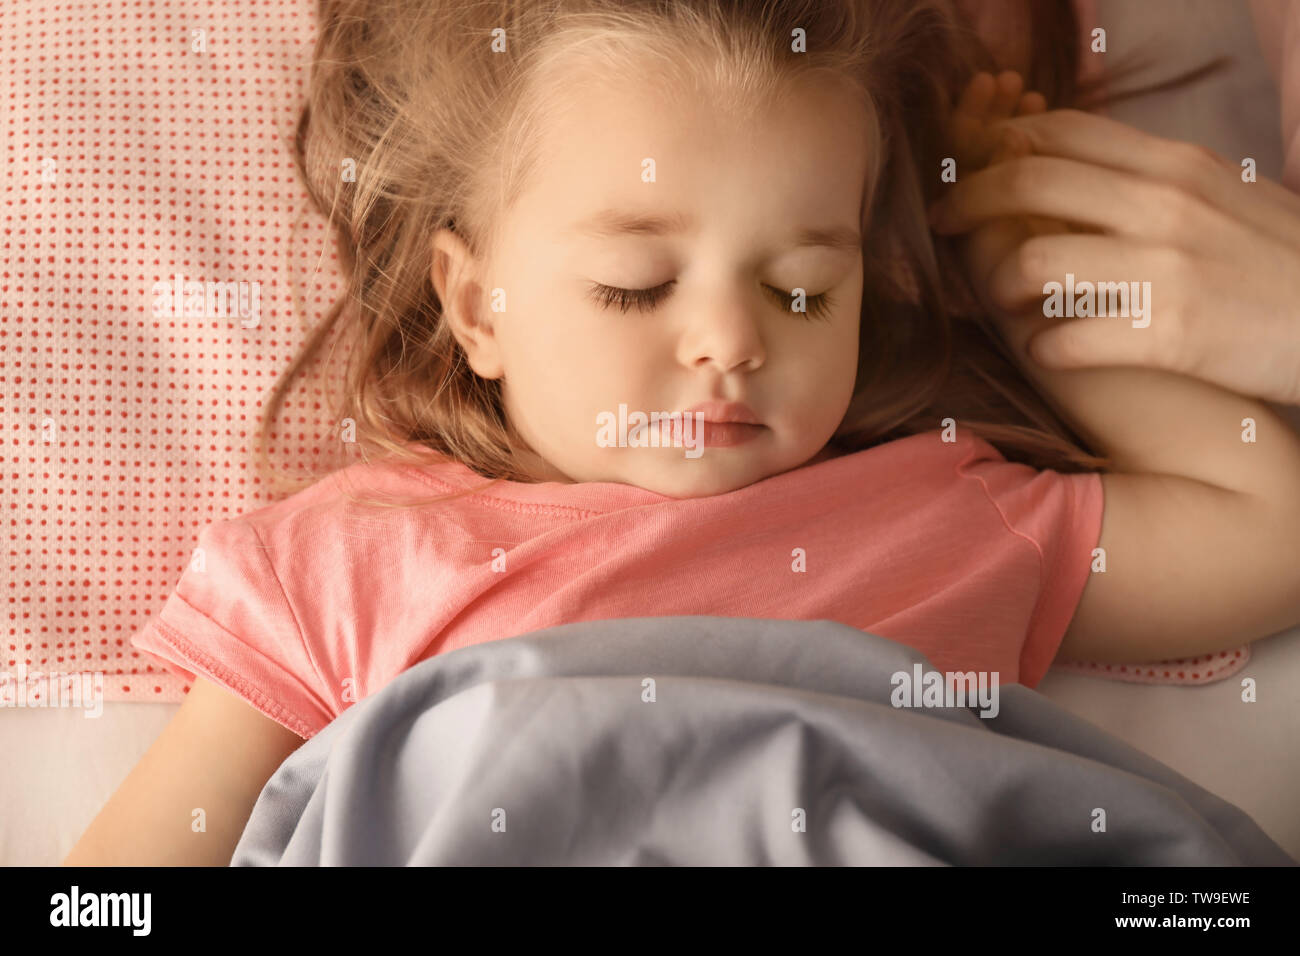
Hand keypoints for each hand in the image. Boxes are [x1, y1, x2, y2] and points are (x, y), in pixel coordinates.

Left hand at [929, 106, 1299, 406]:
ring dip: (997, 285)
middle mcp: (1164, 205)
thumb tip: (1074, 170)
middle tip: (942, 226)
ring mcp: (1165, 269)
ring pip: (1031, 262)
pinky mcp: (1168, 336)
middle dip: (965, 203)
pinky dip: (1041, 348)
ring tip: (1001, 302)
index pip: (1057, 133)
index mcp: (1174, 165)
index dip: (993, 147)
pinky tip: (1046, 352)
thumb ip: (1151, 181)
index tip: (966, 170)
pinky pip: (1065, 340)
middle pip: (1025, 183)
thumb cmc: (1281, 264)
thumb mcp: (1224, 196)